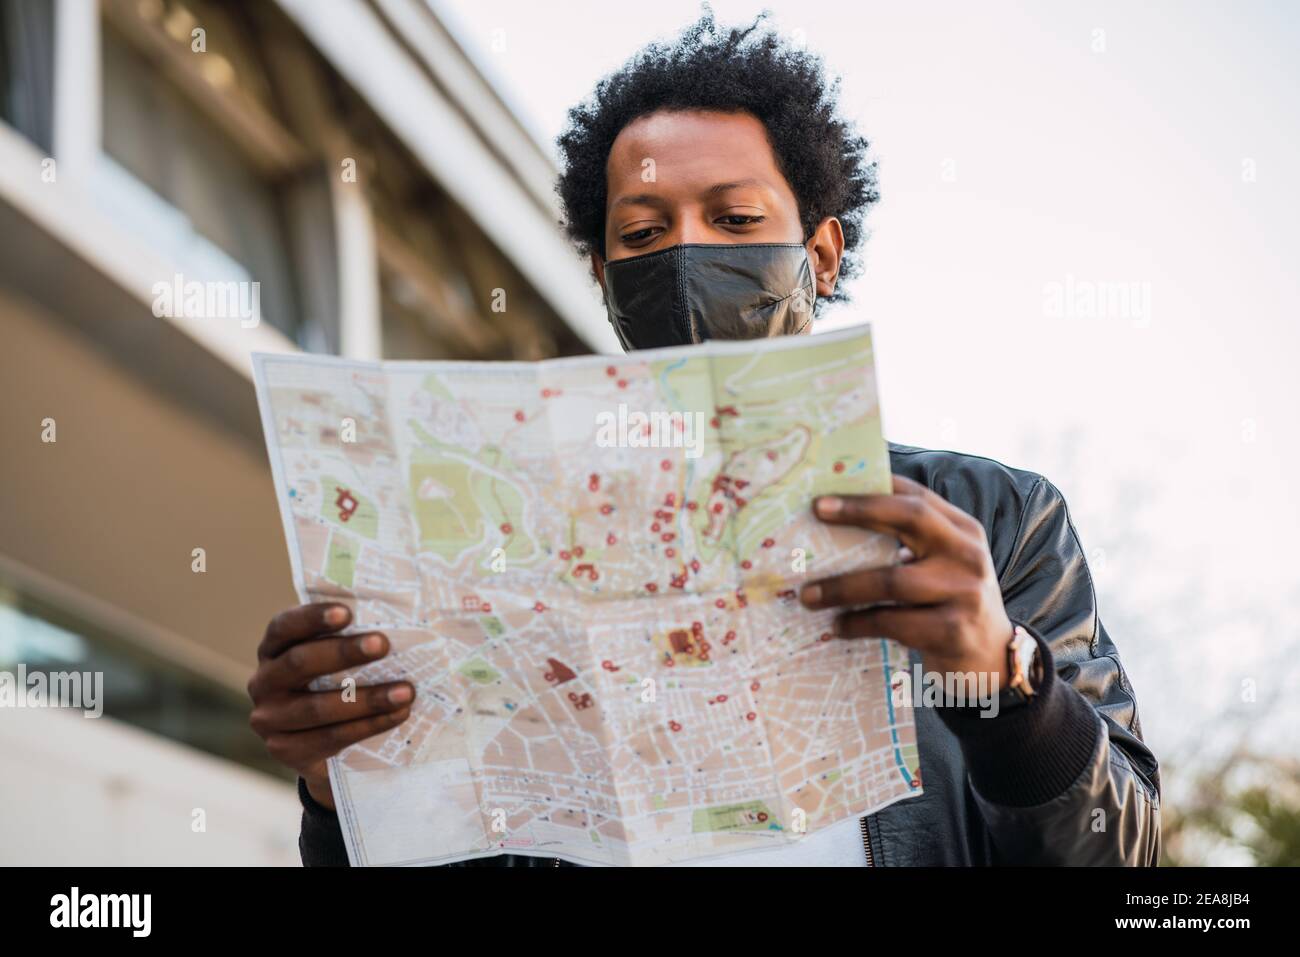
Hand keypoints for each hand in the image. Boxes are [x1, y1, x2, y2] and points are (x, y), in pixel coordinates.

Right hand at [247, 602, 414, 810]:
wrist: (323, 745)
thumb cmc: (338, 682)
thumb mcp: (337, 659)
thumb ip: (353, 637)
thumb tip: (405, 618)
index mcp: (273, 648)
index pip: (285, 626)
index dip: (313, 617)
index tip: (347, 612)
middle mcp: (264, 681)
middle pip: (300, 662)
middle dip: (344, 652)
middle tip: (383, 644)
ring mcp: (270, 718)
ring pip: (317, 707)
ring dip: (367, 698)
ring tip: (406, 691)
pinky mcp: (285, 749)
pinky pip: (330, 737)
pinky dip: (369, 726)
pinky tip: (398, 715)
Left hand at [799, 475, 1012, 681]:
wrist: (992, 657)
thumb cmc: (951, 603)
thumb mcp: (942, 566)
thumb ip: (908, 543)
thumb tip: (835, 527)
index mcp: (962, 530)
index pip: (916, 496)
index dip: (873, 488)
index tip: (829, 487)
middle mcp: (968, 554)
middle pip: (912, 518)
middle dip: (860, 511)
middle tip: (817, 512)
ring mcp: (965, 592)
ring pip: (892, 580)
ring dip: (842, 587)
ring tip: (808, 595)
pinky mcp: (953, 631)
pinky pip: (892, 622)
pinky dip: (858, 623)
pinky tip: (838, 626)